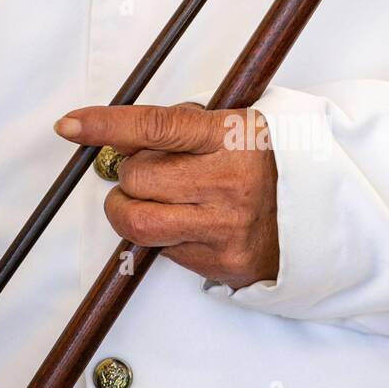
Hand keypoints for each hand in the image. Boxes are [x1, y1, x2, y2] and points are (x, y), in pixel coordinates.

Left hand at [54, 103, 278, 287]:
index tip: (70, 125)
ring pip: (137, 222)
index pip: (153, 128)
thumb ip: (180, 129)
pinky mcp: (218, 262)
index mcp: (230, 138)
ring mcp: (222, 227)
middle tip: (148, 174)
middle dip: (129, 176)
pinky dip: (162, 235)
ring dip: (130, 210)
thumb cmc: (269, 165)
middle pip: (135, 179)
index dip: (105, 126)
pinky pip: (161, 250)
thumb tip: (119, 139)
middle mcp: (227, 183)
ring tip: (152, 201)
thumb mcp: (234, 127)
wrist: (318, 215)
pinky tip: (188, 223)